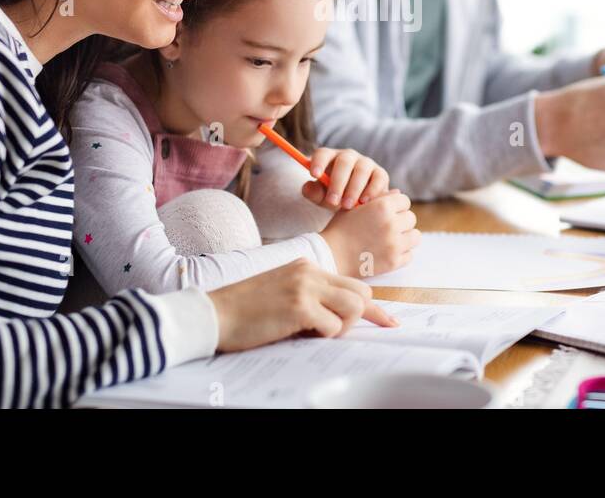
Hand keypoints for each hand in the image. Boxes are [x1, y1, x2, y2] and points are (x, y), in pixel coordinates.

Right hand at [208, 258, 398, 351]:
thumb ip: (310, 297)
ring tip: (314, 332)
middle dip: (359, 318)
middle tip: (334, 332)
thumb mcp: (282, 292)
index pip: (353, 283)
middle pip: (361, 293)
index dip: (372, 308)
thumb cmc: (245, 310)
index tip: (390, 322)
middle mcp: (309, 271)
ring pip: (354, 307)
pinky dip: (323, 337)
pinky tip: (299, 334)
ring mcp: (305, 287)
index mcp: (306, 266)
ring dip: (342, 328)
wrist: (214, 313)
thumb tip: (337, 319)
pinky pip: (333, 327)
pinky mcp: (299, 306)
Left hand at [301, 147, 390, 209]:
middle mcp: (348, 156)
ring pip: (361, 170)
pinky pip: (378, 178)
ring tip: (346, 206)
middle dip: (337, 182)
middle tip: (332, 201)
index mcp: (330, 158)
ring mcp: (366, 163)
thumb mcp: (320, 196)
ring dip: (353, 189)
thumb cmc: (333, 196)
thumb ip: (312, 192)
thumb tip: (307, 186)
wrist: (355, 205)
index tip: (314, 174)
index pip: (323, 154)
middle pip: (344, 162)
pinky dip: (371, 191)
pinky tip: (363, 203)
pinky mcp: (380, 174)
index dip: (318, 162)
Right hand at [319, 190, 419, 277]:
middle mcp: (391, 224)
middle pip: (411, 218)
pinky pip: (410, 255)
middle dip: (401, 221)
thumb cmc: (340, 229)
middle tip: (388, 227)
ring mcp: (394, 244)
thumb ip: (378, 198)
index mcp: (382, 206)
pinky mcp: (394, 262)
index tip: (388, 212)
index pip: (404, 201)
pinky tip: (388, 252)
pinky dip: (402, 254)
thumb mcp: (355, 207)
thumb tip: (398, 193)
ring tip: (391, 239)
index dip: (396, 205)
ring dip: (406, 237)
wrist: (331, 255)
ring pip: (415, 236)